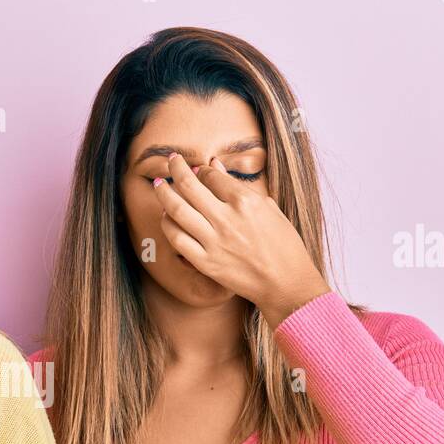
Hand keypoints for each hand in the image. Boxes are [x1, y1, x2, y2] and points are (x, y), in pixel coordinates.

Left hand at [152, 151, 330, 328]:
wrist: (285, 282)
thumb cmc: (282, 243)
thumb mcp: (267, 207)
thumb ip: (238, 186)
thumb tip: (214, 167)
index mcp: (245, 201)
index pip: (212, 176)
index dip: (202, 170)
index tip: (198, 169)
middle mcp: (226, 219)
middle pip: (189, 186)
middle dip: (176, 169)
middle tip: (171, 161)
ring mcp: (214, 241)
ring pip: (177, 210)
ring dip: (164, 194)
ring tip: (158, 185)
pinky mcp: (206, 262)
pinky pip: (177, 240)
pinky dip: (168, 225)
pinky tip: (165, 217)